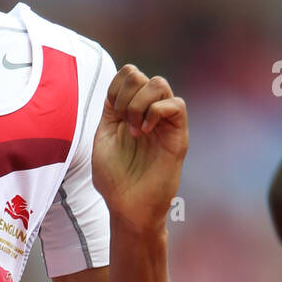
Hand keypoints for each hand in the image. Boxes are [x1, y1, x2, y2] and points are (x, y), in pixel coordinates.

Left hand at [92, 65, 188, 231]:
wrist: (128, 207)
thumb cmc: (114, 179)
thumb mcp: (104, 138)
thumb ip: (110, 111)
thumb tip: (117, 86)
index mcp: (128, 111)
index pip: (127, 75)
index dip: (115, 87)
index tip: (111, 114)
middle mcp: (147, 113)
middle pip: (141, 75)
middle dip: (125, 94)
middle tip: (123, 123)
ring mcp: (163, 123)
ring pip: (160, 84)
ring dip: (140, 103)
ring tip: (134, 130)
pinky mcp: (178, 136)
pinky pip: (176, 105)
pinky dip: (157, 112)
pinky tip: (145, 132)